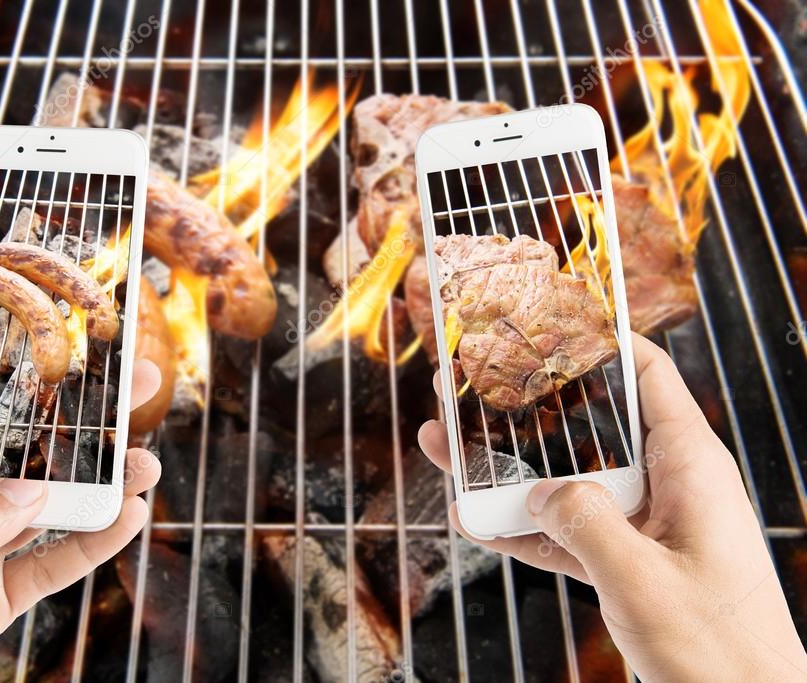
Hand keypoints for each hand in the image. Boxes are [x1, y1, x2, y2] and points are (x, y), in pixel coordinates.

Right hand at [418, 334, 806, 681]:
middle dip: (524, 408)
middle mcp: (665, 484)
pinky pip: (565, 531)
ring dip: (505, 469)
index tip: (543, 320)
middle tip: (467, 385)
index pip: (647, 376)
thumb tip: (541, 492)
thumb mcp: (644, 579)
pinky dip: (521, 527)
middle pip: (585, 426)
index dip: (598, 341)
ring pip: (564, 479)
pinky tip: (474, 519)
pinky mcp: (625, 561)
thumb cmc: (722, 649)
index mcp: (689, 467)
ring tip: (448, 444)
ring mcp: (642, 523)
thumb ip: (586, 524)